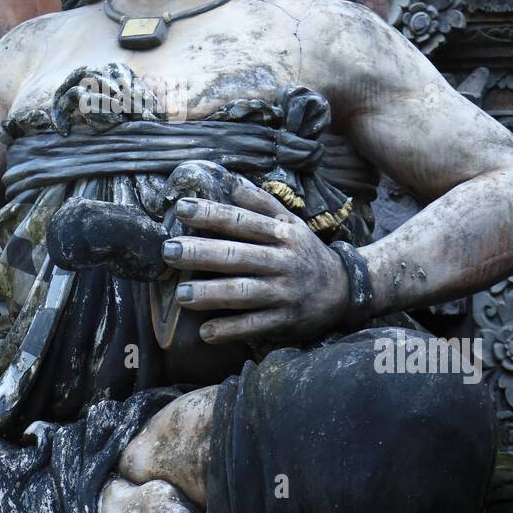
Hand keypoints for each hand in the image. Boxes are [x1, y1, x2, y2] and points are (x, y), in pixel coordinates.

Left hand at [161, 174, 349, 344]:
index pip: (242, 221)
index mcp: (281, 234)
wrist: (343, 289)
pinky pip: (255, 325)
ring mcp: (283, 292)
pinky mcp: (285, 320)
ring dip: (211, 294)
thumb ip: (261, 203)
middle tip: (168, 250)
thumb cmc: (305, 251)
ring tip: (181, 295)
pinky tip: (205, 332)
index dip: (212, 214)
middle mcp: (281, 262)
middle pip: (237, 256)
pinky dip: (231, 329)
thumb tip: (231, 181)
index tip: (182, 209)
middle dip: (201, 253)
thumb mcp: (290, 222)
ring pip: (244, 292)